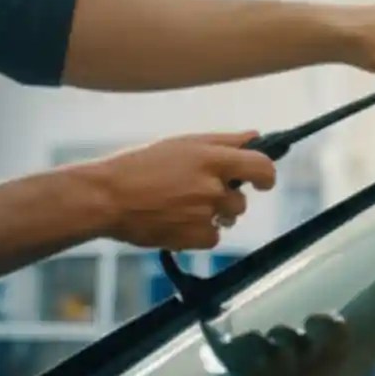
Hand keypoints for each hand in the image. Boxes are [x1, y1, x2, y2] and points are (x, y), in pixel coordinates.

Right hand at [85, 131, 275, 250]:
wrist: (108, 198)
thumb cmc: (142, 167)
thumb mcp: (183, 144)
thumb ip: (224, 141)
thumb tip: (256, 137)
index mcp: (212, 159)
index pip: (261, 167)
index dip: (266, 175)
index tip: (262, 181)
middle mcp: (212, 187)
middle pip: (241, 200)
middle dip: (227, 198)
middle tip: (198, 193)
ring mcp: (204, 214)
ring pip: (228, 219)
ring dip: (214, 215)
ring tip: (183, 206)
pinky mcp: (194, 238)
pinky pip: (213, 238)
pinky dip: (200, 233)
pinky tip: (178, 222)